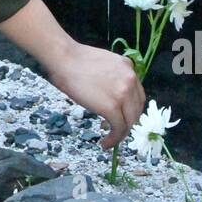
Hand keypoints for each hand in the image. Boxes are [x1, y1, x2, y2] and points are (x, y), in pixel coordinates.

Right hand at [0, 0, 143, 147]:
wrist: (64, 58)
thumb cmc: (75, 59)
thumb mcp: (104, 62)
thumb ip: (114, 74)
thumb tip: (109, 91)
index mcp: (129, 67)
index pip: (137, 94)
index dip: (130, 108)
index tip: (120, 115)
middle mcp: (131, 80)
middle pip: (136, 109)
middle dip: (127, 121)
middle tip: (114, 128)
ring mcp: (123, 94)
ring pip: (129, 121)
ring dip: (121, 133)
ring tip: (110, 138)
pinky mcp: (112, 107)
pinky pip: (119, 129)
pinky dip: (114, 140)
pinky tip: (105, 143)